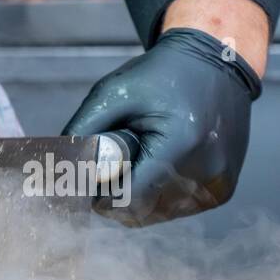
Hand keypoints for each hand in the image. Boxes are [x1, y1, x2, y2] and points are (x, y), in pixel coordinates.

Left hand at [63, 27, 261, 225]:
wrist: (215, 63)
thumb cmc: (160, 76)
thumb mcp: (112, 95)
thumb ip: (81, 133)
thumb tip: (56, 171)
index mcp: (181, 145)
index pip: (128, 200)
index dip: (102, 199)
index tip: (92, 185)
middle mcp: (207, 169)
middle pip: (142, 212)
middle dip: (118, 199)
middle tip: (114, 170)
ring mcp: (218, 183)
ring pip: (159, 215)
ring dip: (139, 200)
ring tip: (142, 163)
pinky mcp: (223, 189)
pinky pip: (179, 208)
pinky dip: (161, 197)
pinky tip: (159, 169)